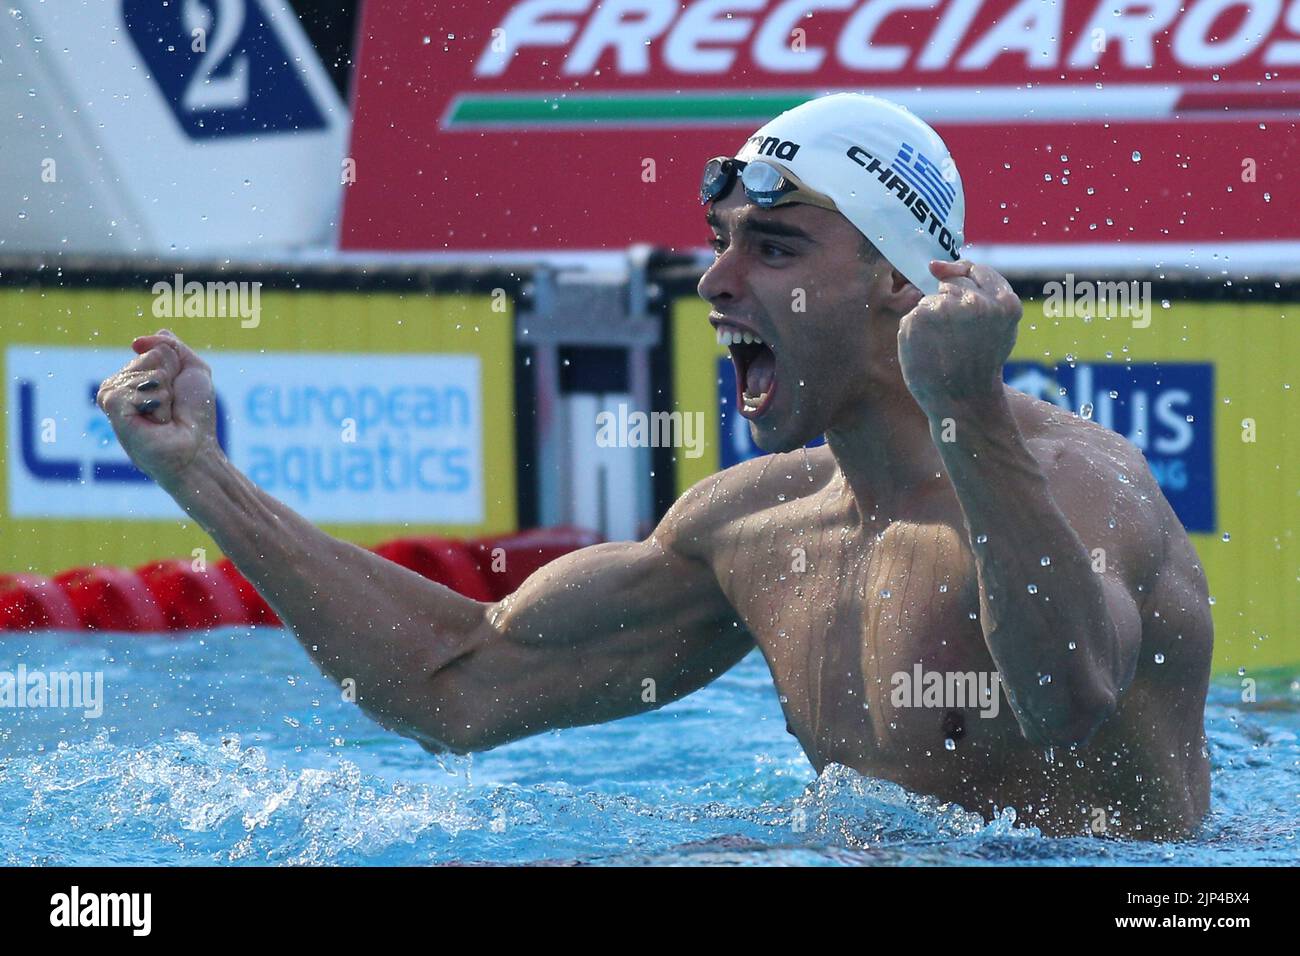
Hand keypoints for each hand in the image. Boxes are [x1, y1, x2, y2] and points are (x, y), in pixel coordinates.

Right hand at [96, 329, 219, 485]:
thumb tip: (137, 341)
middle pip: (146, 357)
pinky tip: (154, 421)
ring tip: (164, 416)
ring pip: (140, 372)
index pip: (151, 350)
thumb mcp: (193, 371)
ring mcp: (115, 398)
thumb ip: (173, 347)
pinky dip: (153, 403)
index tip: (179, 392)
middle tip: (172, 405)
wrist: (196, 448)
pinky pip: (131, 389)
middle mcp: (122, 385)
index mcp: (138, 376)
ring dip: (164, 394)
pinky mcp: (113, 410)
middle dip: (169, 378)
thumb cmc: (196, 416)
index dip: (174, 367)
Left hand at [897, 260, 1022, 412]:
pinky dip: (914, 332)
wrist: (961, 401)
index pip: (975, 270)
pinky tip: (927, 351)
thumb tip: (933, 265)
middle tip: (954, 340)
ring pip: (929, 300)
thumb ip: (980, 292)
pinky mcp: (920, 318)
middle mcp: (977, 302)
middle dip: (947, 305)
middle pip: (949, 285)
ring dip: (930, 319)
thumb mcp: (998, 326)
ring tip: (943, 347)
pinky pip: (912, 315)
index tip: (956, 295)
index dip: (961, 276)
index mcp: (1005, 303)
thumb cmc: (978, 364)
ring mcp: (947, 308)